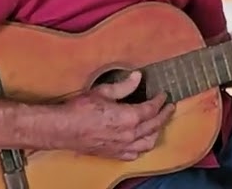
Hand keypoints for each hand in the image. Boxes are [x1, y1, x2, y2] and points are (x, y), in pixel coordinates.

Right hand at [55, 70, 173, 160]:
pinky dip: (141, 147)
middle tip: (169, 107)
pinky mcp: (113, 154)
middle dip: (164, 115)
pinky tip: (141, 142)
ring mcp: (121, 146)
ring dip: (156, 132)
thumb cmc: (80, 110)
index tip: (163, 95)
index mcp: (129, 118)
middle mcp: (128, 135)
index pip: (151, 109)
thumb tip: (137, 77)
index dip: (159, 101)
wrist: (62, 129)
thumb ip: (124, 86)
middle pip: (154, 126)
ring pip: (147, 143)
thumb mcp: (103, 92)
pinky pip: (133, 154)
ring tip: (158, 124)